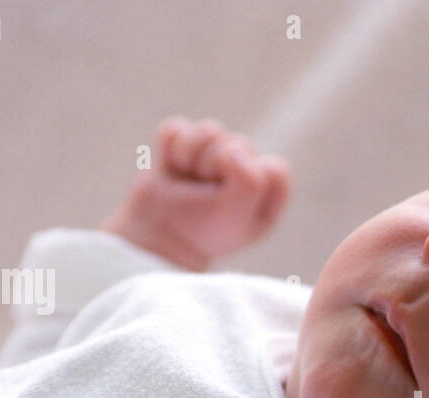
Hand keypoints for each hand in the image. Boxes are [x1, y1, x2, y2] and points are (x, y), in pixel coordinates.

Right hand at [101, 116, 290, 269]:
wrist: (154, 239)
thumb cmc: (200, 232)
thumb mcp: (234, 216)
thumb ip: (249, 181)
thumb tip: (232, 149)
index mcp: (264, 196)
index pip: (275, 169)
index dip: (252, 178)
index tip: (231, 197)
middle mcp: (242, 175)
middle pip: (239, 143)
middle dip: (215, 165)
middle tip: (202, 193)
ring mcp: (211, 160)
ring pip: (209, 130)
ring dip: (191, 154)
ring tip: (183, 177)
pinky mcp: (181, 150)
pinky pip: (177, 128)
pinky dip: (169, 145)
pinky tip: (168, 167)